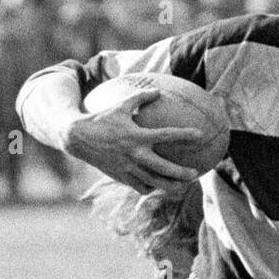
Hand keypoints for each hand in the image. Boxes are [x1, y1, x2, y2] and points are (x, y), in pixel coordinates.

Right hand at [62, 85, 201, 194]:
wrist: (78, 138)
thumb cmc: (102, 118)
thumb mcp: (120, 104)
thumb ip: (140, 97)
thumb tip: (158, 91)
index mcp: (137, 135)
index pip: (166, 135)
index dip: (185, 135)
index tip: (200, 135)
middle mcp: (134, 154)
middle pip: (164, 168)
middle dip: (182, 173)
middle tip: (196, 173)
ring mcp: (128, 168)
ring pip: (154, 182)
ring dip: (171, 186)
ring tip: (183, 186)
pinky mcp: (121, 178)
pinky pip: (141, 187)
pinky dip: (152, 187)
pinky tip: (159, 185)